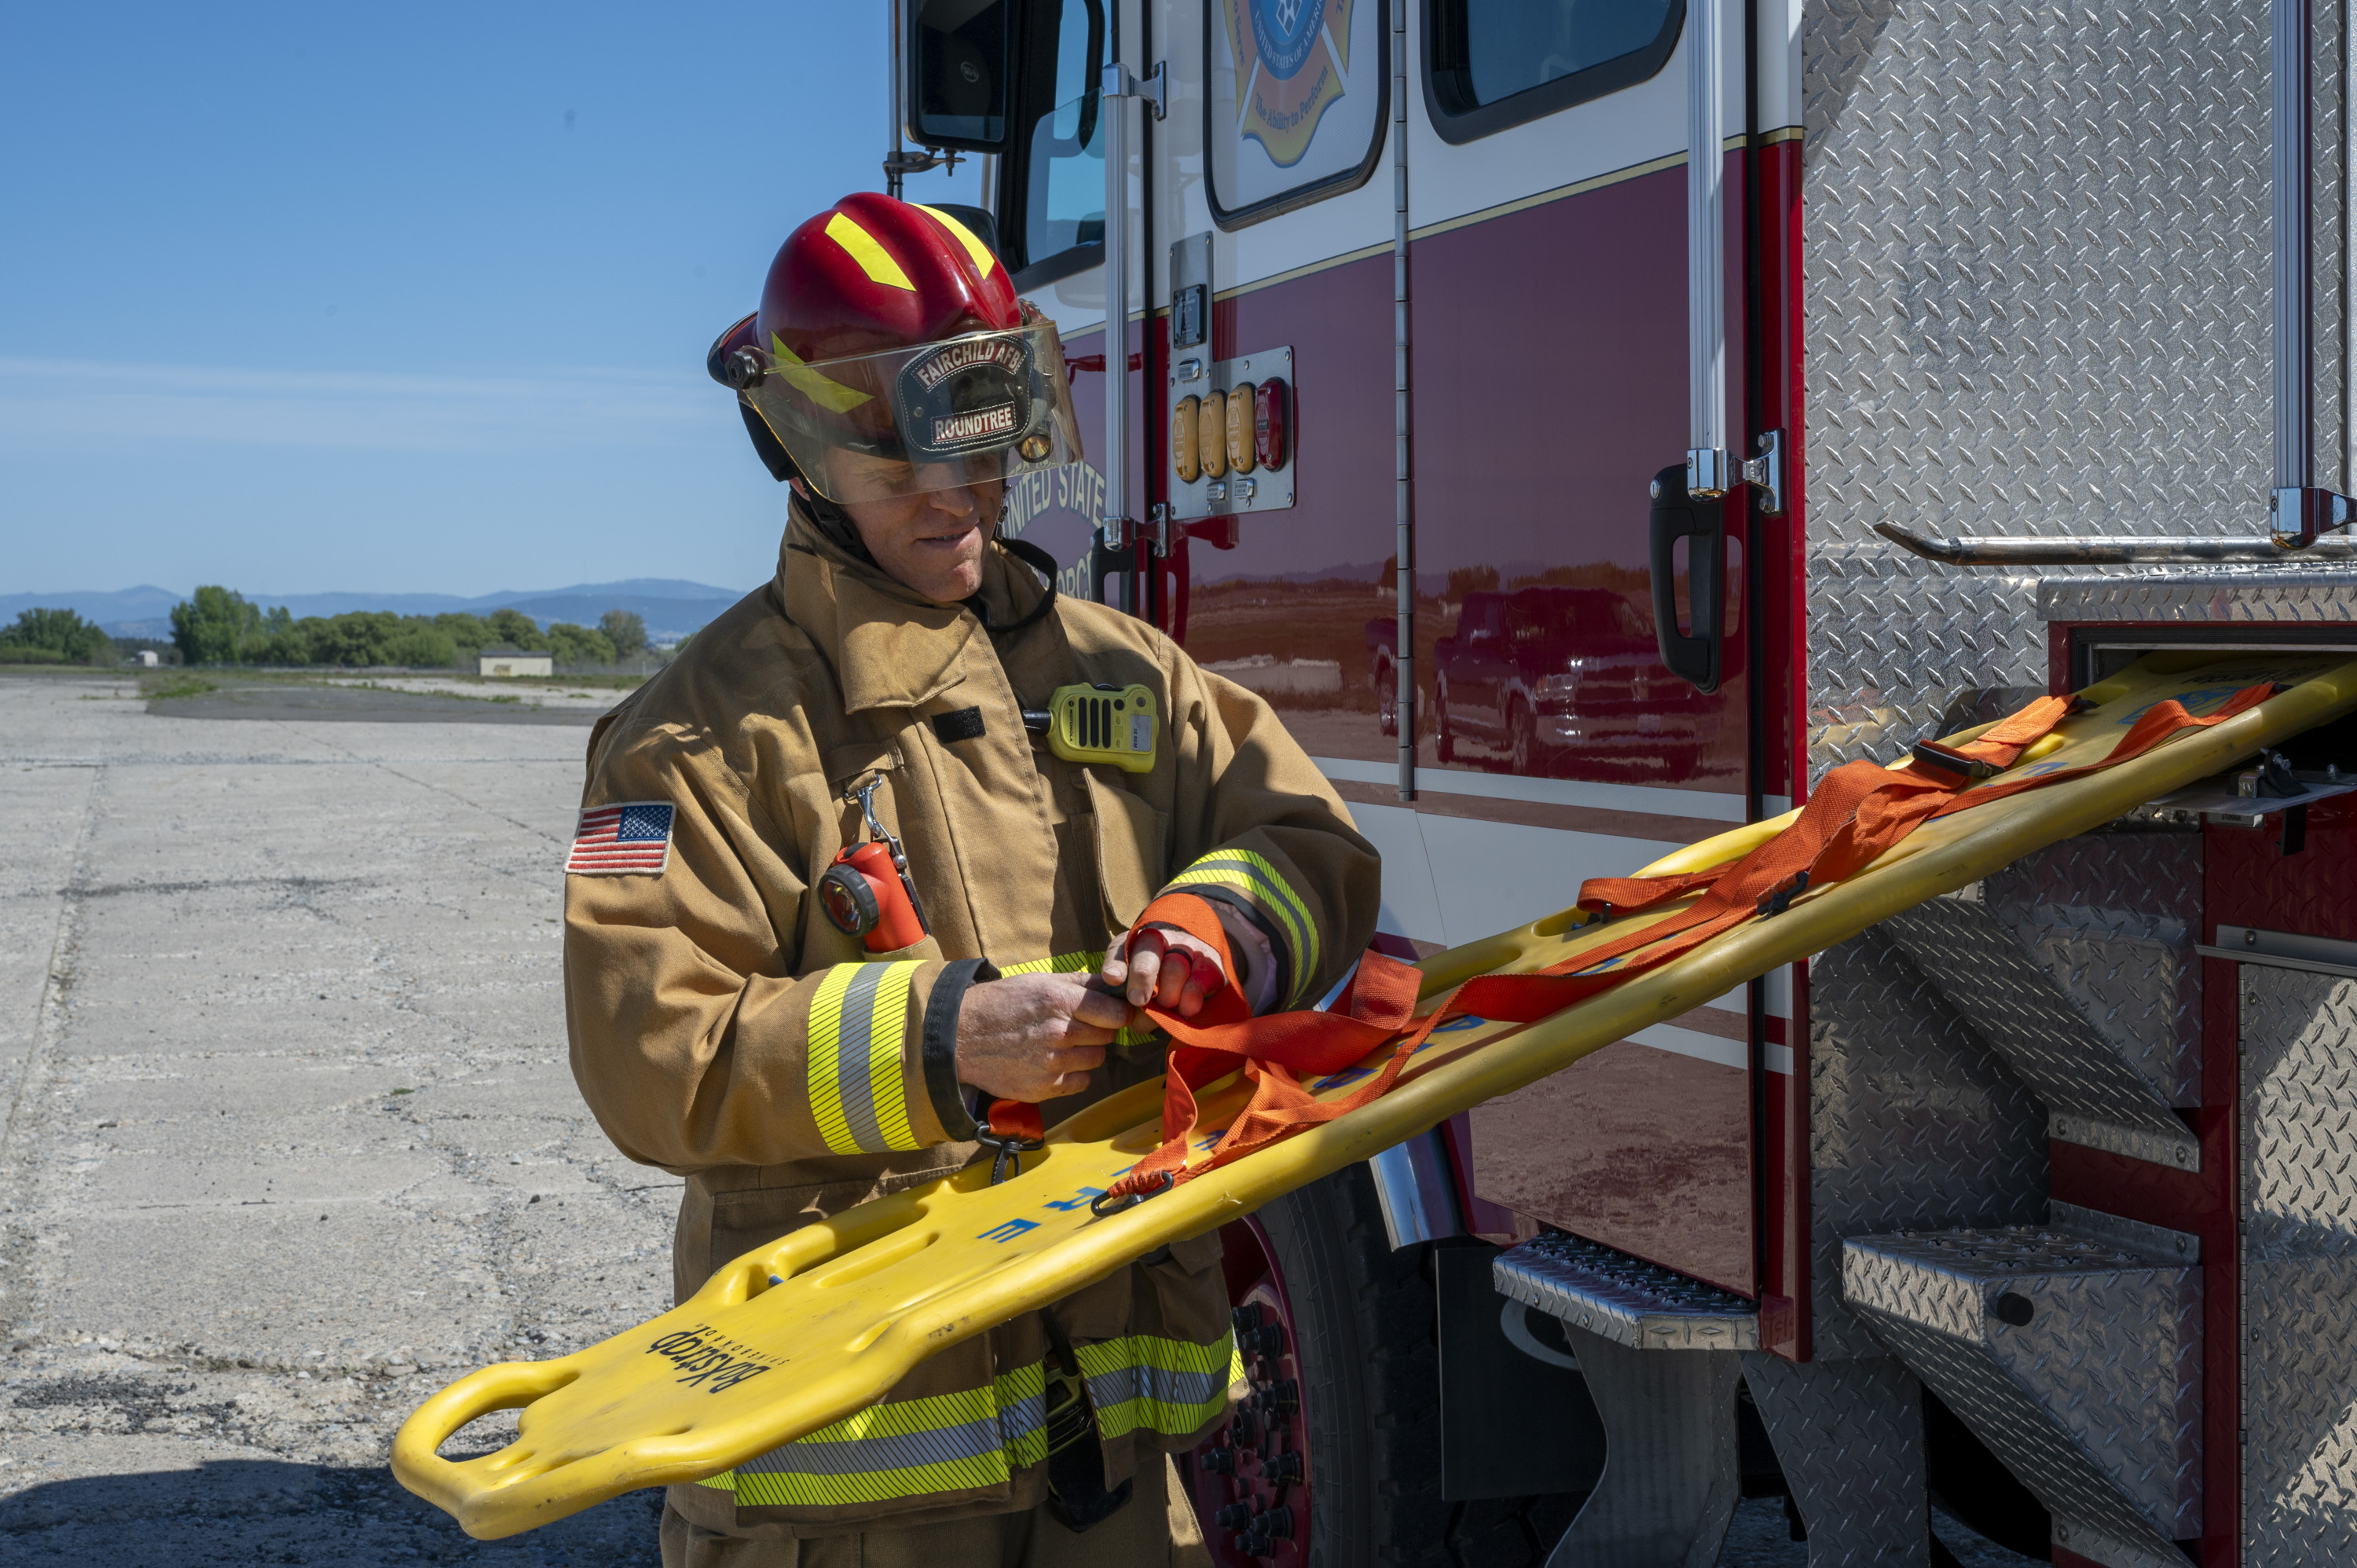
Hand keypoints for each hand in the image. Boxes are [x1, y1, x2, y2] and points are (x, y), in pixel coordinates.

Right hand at [953, 973, 1126, 1103]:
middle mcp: (1059, 1033)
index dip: (1118, 1014)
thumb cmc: (1000, 1005)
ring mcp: (1053, 1063)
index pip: (1114, 1013)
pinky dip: (1075, 1074)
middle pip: (1107, 1037)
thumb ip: (1077, 982)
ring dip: (1087, 1053)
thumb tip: (1111, 982)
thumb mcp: (1036, 982)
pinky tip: (1056, 1063)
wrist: (961, 1037)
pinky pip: (1082, 1082)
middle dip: (1100, 1031)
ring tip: (1064, 1044)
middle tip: (1081, 1028)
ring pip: (1097, 1059)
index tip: (1114, 1015)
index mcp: (1059, 1001)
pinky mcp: (1045, 1087)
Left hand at [1102, 923, 1227, 1019]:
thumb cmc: (1158, 980)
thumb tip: (1136, 1020)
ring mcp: (1187, 949)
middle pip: (1148, 955)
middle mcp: (1161, 940)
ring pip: (1174, 970)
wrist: (1199, 962)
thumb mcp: (1136, 983)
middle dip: (1142, 978)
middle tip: (1138, 1000)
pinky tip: (1184, 1009)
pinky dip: (1187, 1002)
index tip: (1112, 979)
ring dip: (1167, 996)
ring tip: (1167, 1005)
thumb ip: (1129, 996)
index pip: (1120, 949)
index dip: (1116, 964)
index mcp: (1134, 943)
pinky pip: (1196, 985)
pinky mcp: (1210, 965)